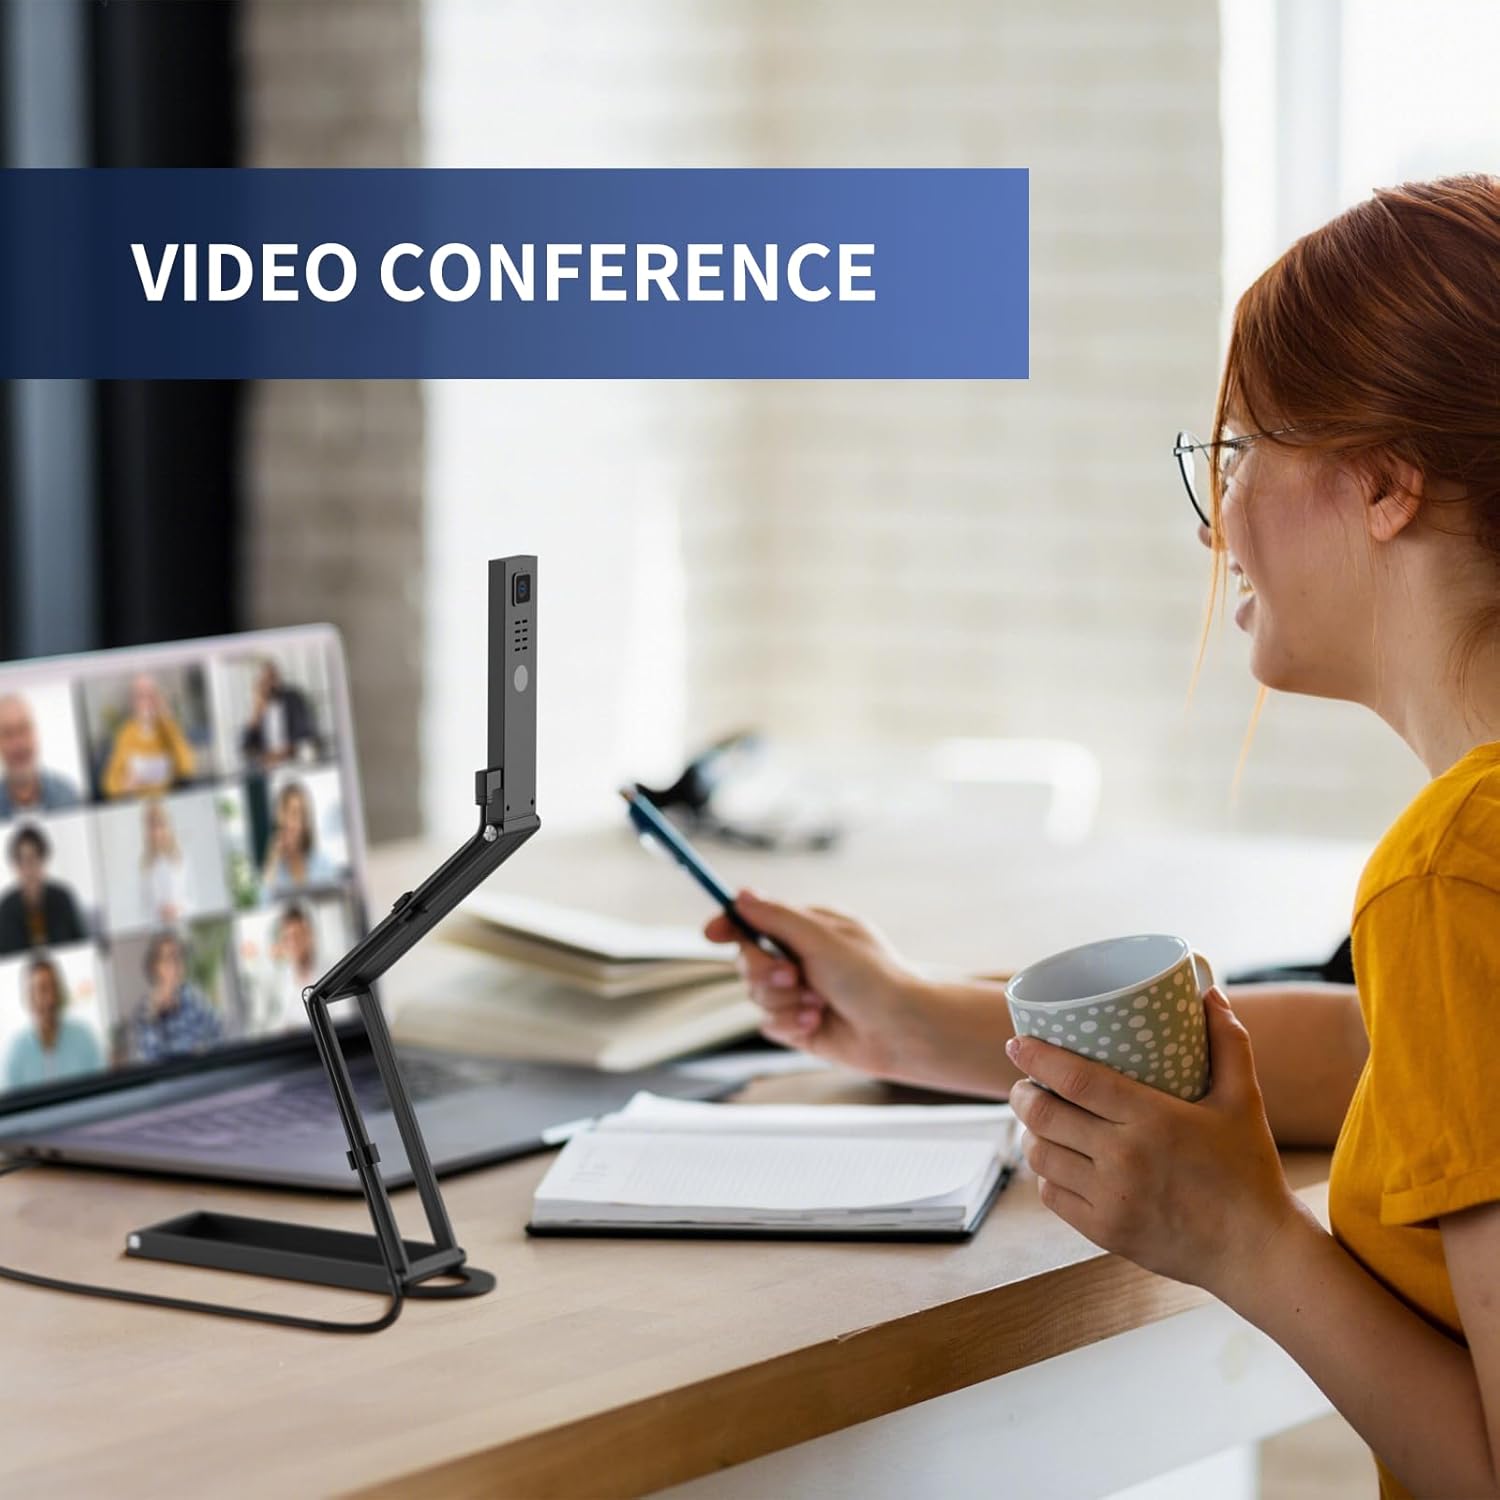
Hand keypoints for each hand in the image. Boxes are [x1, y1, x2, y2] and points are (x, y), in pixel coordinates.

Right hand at [705, 892, 938, 1083]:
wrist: (902, 1031)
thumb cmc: (871, 976)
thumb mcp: (820, 937)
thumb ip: (775, 918)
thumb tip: (741, 895)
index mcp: (809, 929)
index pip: (757, 920)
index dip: (730, 924)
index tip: (710, 933)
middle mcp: (802, 958)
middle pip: (748, 960)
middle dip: (764, 971)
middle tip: (792, 975)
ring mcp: (800, 993)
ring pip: (756, 995)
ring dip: (782, 1000)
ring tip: (815, 1004)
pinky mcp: (800, 1025)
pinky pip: (770, 1024)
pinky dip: (790, 1024)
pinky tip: (817, 1023)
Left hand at [1006, 986, 1309, 1297]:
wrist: (1256, 1252)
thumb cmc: (1248, 1170)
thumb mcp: (1244, 1100)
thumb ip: (1228, 1043)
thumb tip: (1207, 991)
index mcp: (1153, 1119)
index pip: (1075, 1079)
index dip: (1037, 1058)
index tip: (1017, 1044)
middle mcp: (1124, 1158)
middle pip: (1045, 1116)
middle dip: (1023, 1094)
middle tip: (1024, 1084)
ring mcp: (1111, 1198)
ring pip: (1041, 1155)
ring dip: (1031, 1133)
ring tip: (1038, 1120)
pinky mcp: (1105, 1231)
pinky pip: (1052, 1195)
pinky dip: (1045, 1174)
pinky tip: (1053, 1161)